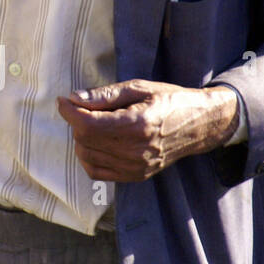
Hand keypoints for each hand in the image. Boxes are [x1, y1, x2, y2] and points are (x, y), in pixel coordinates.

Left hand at [56, 79, 238, 181]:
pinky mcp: (135, 175)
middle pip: (84, 140)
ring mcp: (135, 166)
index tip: (64, 100)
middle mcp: (135, 150)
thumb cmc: (170, 100)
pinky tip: (96, 142)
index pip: (87, 124)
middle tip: (84, 108)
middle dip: (76, 122)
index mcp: (137, 125)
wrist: (198, 124)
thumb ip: (105, 95)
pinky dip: (88, 157)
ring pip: (87, 157)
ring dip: (81, 139)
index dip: (69, 111)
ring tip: (93, 123)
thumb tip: (74, 98)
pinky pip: (97, 172)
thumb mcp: (139, 87)